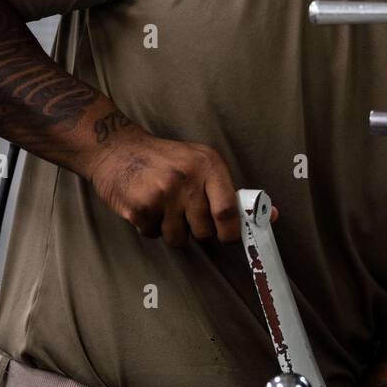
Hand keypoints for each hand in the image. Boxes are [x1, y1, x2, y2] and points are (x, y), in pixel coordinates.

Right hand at [86, 130, 272, 245]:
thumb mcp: (201, 162)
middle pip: (204, 231)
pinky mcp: (140, 207)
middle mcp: (187, 178)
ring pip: (178, 238)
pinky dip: (150, 227)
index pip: (228, 211)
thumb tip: (270, 214)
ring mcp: (162, 194)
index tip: (228, 237)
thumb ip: (231, 191)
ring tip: (165, 210)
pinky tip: (147, 207)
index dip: (231, 232)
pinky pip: (153, 234)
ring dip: (173, 232)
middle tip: (187, 216)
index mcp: (208, 165)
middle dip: (198, 232)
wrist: (116, 148)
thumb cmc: (165, 159)